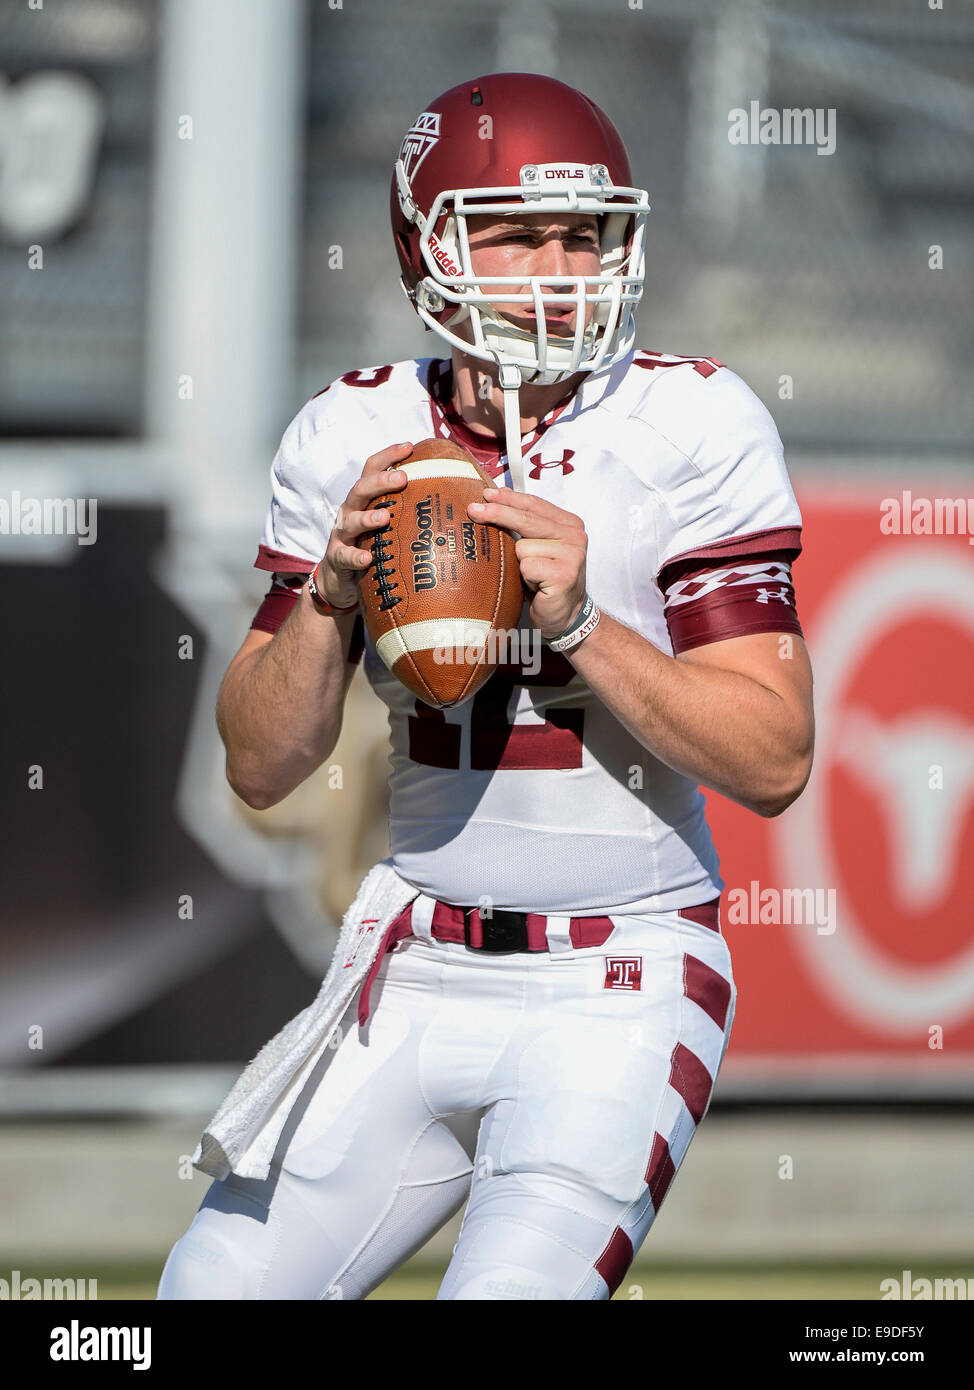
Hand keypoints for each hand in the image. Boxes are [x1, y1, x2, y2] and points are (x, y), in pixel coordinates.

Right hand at [315, 442, 412, 607]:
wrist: (338, 578)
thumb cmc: (369, 546)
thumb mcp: (384, 525)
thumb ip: (405, 510)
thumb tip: (445, 499)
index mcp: (363, 499)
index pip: (371, 470)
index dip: (388, 455)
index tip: (409, 446)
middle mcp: (349, 511)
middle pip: (360, 489)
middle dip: (380, 482)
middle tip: (402, 478)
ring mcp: (341, 534)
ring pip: (351, 521)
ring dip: (368, 518)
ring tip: (385, 517)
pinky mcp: (337, 558)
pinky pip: (345, 556)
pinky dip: (355, 557)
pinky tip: (367, 559)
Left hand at [468, 486, 586, 638]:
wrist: (566, 616)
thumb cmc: (547, 581)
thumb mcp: (537, 547)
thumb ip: (525, 524)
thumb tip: (497, 496)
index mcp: (570, 524)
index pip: (535, 504)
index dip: (509, 498)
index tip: (486, 493)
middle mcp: (575, 536)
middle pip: (526, 519)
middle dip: (498, 514)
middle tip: (473, 510)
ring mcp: (572, 555)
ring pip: (522, 547)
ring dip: (520, 564)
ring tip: (533, 576)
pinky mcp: (564, 574)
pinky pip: (527, 567)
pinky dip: (525, 578)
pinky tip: (537, 586)